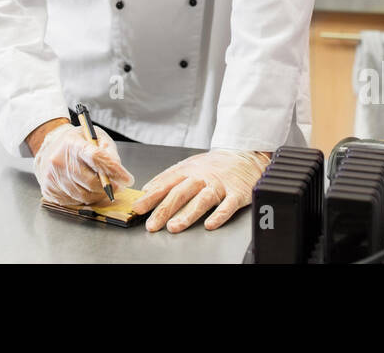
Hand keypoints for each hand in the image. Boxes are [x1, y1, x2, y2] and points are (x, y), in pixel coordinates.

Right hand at [33, 124, 134, 205]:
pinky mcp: (50, 190)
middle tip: (118, 185)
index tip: (127, 179)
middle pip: (90, 181)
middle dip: (108, 186)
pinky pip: (75, 202)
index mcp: (72, 144)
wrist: (50, 149)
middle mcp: (59, 161)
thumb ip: (108, 151)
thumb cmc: (77, 143)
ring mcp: (53, 177)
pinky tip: (86, 188)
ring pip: (84, 195)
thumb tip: (119, 171)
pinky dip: (86, 198)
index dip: (113, 170)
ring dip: (98, 194)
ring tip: (102, 186)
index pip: (96, 158)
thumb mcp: (95, 137)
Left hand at [132, 149, 270, 232]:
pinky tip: (210, 224)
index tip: (138, 207)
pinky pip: (228, 206)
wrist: (245, 155)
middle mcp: (202, 177)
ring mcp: (219, 185)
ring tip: (174, 226)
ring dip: (187, 214)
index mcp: (188, 171)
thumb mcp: (189, 164)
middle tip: (152, 224)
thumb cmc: (215, 164)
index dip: (151, 196)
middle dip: (165, 209)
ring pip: (202, 200)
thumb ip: (168, 176)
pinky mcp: (237, 193)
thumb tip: (148, 189)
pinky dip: (219, 215)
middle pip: (180, 193)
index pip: (166, 184)